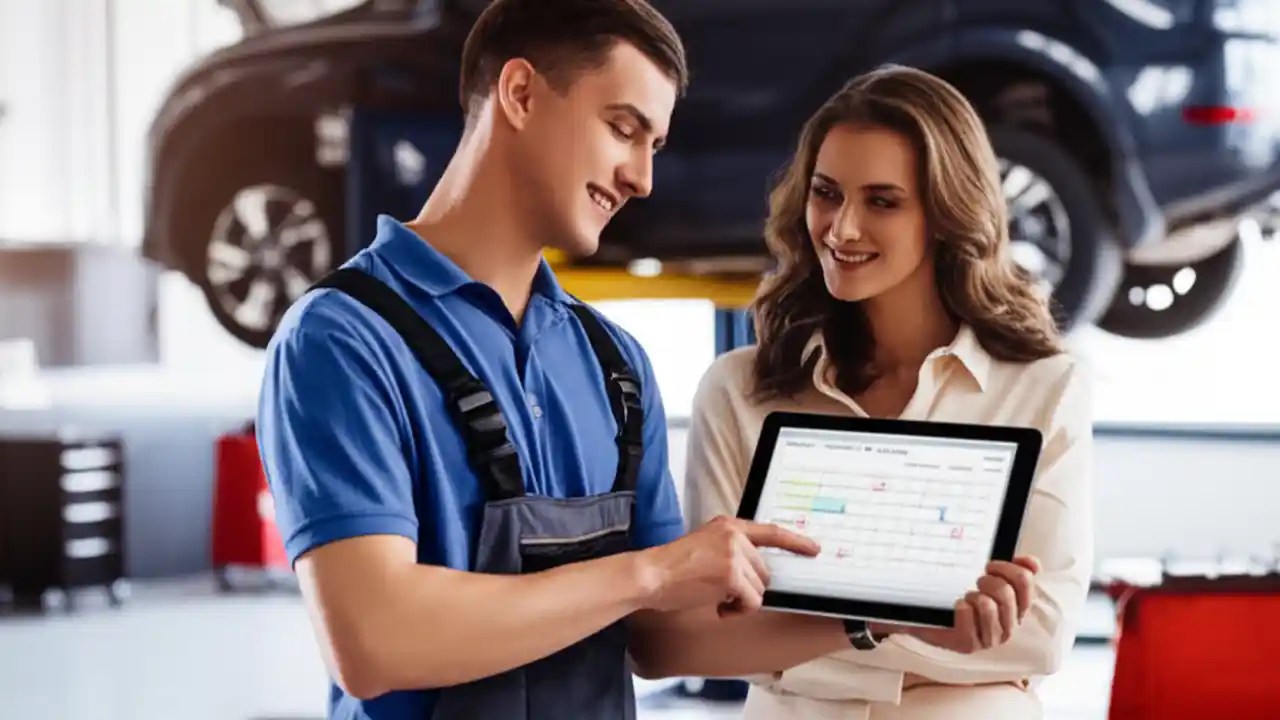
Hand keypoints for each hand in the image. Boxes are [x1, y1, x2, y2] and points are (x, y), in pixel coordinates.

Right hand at [638, 516, 819, 616]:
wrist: (651, 574)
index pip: (771, 531)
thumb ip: (730, 550)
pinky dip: (737, 611)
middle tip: (723, 593)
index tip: (813, 548)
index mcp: (729, 525)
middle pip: (765, 571)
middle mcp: (735, 536)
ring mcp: (735, 554)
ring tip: (716, 599)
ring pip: (759, 589)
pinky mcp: (733, 574)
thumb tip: (755, 571)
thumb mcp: (704, 545)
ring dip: (741, 601)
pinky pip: (751, 602)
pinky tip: (718, 608)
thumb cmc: (672, 567)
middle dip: (748, 588)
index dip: (796, 541)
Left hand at [905, 556, 1040, 653]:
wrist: (929, 617)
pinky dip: (961, 608)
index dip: (1008, 567)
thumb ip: (1013, 569)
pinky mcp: (969, 645)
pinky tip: (958, 607)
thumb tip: (1032, 562)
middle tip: (976, 582)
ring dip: (974, 596)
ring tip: (967, 598)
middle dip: (988, 581)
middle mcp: (1008, 625)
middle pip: (1006, 592)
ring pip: (989, 606)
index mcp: (1018, 607)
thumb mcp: (988, 580)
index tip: (990, 565)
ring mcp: (990, 638)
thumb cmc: (960, 596)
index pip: (1025, 582)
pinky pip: (968, 619)